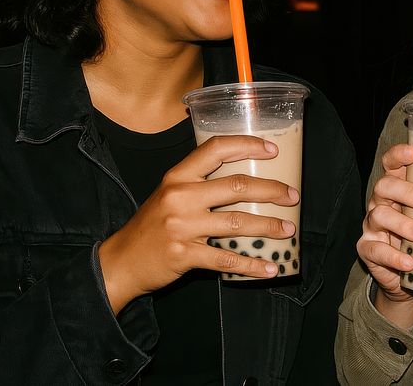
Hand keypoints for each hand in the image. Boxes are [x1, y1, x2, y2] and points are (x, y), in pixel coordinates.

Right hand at [99, 135, 298, 313]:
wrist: (121, 261)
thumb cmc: (151, 225)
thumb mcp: (168, 194)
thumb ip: (198, 184)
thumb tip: (245, 181)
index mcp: (177, 176)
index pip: (216, 149)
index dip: (248, 145)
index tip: (273, 150)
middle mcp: (180, 196)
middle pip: (235, 186)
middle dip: (271, 190)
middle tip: (292, 195)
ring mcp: (182, 226)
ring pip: (237, 223)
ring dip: (268, 226)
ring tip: (288, 229)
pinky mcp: (184, 254)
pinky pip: (226, 260)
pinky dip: (252, 265)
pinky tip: (269, 267)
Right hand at [357, 143, 412, 327]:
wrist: (409, 279)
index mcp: (400, 187)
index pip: (391, 163)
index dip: (399, 154)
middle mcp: (383, 202)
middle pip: (384, 185)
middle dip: (405, 190)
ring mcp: (373, 226)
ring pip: (380, 216)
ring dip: (402, 224)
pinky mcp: (369, 250)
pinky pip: (375, 250)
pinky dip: (392, 257)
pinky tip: (409, 262)